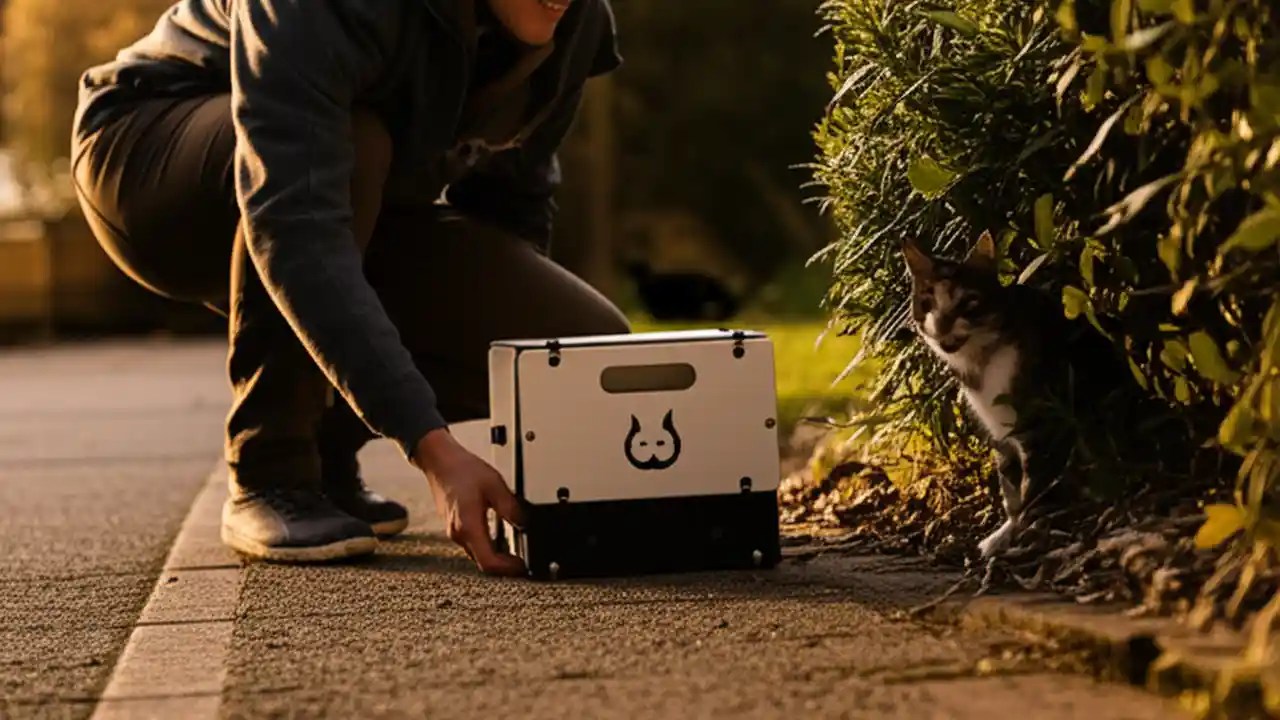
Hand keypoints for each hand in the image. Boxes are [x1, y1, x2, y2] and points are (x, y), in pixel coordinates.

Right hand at [413, 428, 526, 575]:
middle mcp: (458, 534)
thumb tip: (525, 523)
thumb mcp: (495, 485)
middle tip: (523, 561)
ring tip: (516, 549)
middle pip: (483, 562)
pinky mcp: (454, 526)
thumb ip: (512, 507)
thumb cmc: (462, 469)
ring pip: (477, 554)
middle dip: (504, 565)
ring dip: (496, 555)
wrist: (439, 460)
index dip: (508, 569)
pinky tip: (501, 537)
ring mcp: (454, 531)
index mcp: (468, 526)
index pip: (488, 562)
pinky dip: (488, 546)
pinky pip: (472, 543)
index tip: (522, 566)